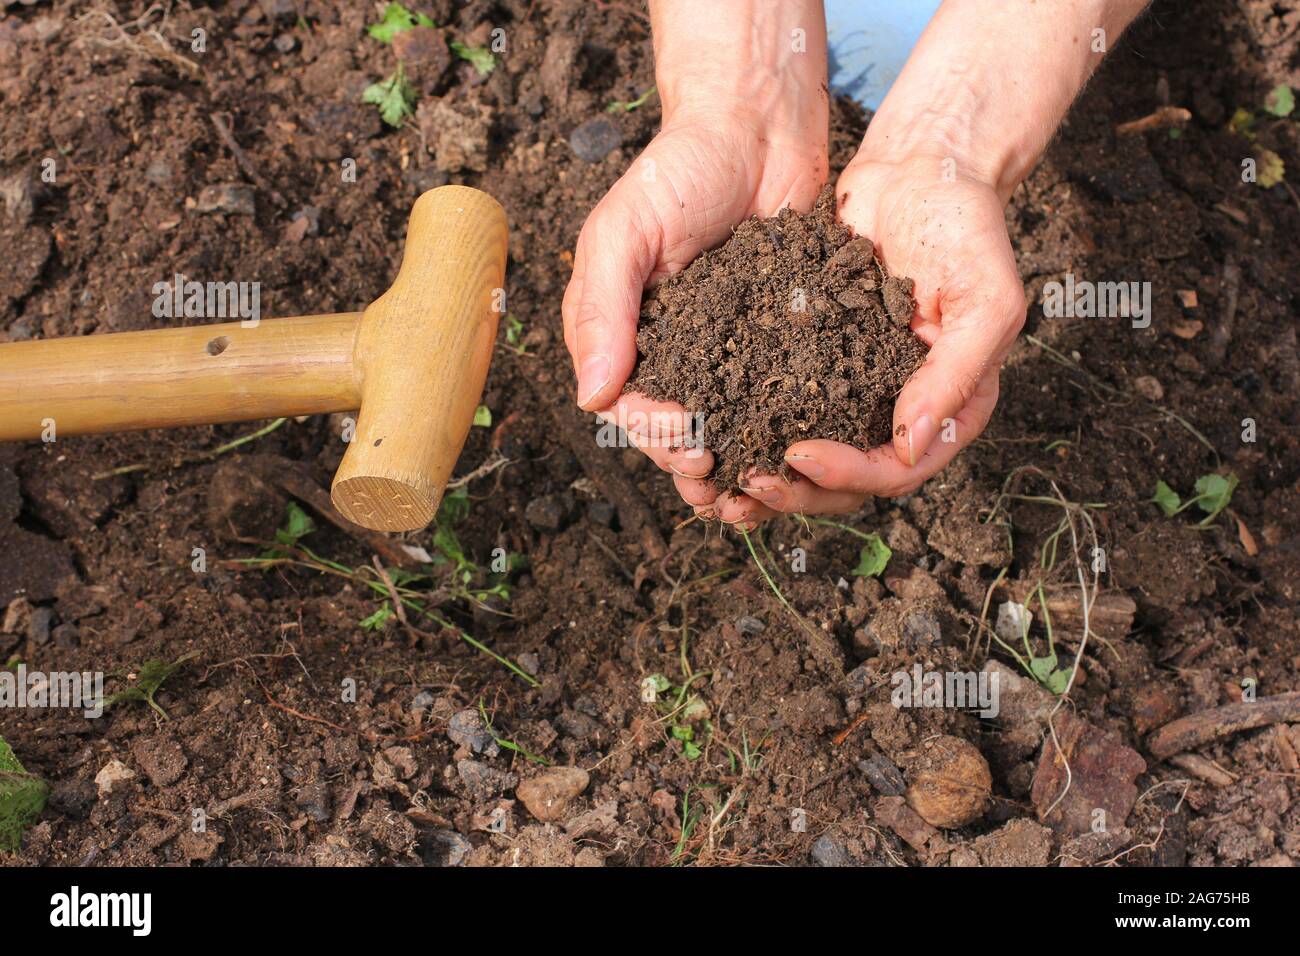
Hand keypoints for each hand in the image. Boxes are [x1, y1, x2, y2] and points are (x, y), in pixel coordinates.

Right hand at [562, 89, 827, 515]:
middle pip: (674, 430)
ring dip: (735, 467)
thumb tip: (592, 398)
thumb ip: (603, 310)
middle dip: (694, 464)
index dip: (654, 435)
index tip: (688, 445)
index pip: (628, 405)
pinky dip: (780, 435)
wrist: (757, 129)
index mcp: (621, 334)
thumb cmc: (679, 171)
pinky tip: (796, 458)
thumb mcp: (625, 232)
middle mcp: (670, 351)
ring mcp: (725, 351)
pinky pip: (773, 400)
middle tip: (722, 481)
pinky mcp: (776, 344)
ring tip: (757, 495)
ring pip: (724, 428)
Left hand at [729, 155, 1026, 519]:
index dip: (848, 473)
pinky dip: (750, 426)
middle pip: (847, 479)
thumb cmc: (966, 228)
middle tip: (746, 482)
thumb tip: (910, 447)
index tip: (799, 456)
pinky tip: (712, 429)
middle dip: (797, 490)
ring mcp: (855, 389)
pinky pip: (782, 406)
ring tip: (717, 479)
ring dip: (767, 474)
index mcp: (949, 409)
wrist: (920, 168)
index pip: (898, 469)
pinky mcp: (815, 361)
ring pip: (809, 456)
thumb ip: (955, 375)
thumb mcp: (986, 300)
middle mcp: (901, 410)